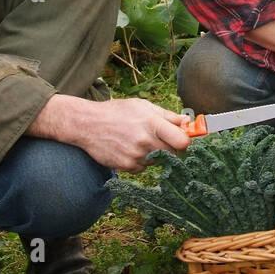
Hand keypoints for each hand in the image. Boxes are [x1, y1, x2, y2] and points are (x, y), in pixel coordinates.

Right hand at [71, 97, 191, 173]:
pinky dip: (140, 161)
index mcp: (153, 123)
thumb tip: (187, 122)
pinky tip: (128, 148)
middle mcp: (145, 141)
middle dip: (170, 147)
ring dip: (153, 154)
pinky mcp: (126, 166)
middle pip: (172, 153)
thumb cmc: (117, 112)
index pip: (182, 141)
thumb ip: (167, 115)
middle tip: (158, 138)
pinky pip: (143, 167)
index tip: (183, 139)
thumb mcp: (143, 106)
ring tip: (137, 140)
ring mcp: (136, 156)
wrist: (87, 124)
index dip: (185, 142)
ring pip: (157, 161)